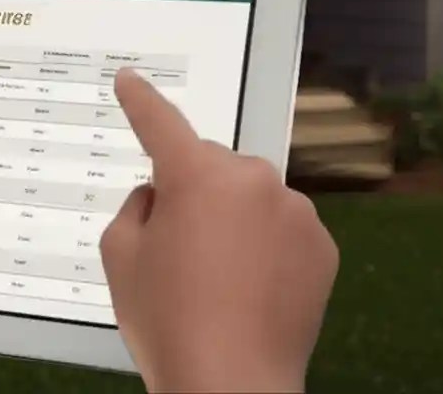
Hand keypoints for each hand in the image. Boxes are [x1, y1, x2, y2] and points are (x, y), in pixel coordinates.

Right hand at [99, 69, 338, 392]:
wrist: (231, 384)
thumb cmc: (169, 322)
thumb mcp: (121, 256)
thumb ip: (136, 206)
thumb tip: (162, 197)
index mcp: (197, 175)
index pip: (160, 123)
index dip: (140, 100)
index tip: (131, 79)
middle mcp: (253, 181)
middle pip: (211, 168)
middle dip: (192, 194)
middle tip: (176, 251)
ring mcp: (295, 212)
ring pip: (248, 198)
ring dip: (230, 220)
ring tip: (214, 279)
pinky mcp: (321, 245)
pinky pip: (281, 228)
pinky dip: (263, 246)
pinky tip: (248, 288)